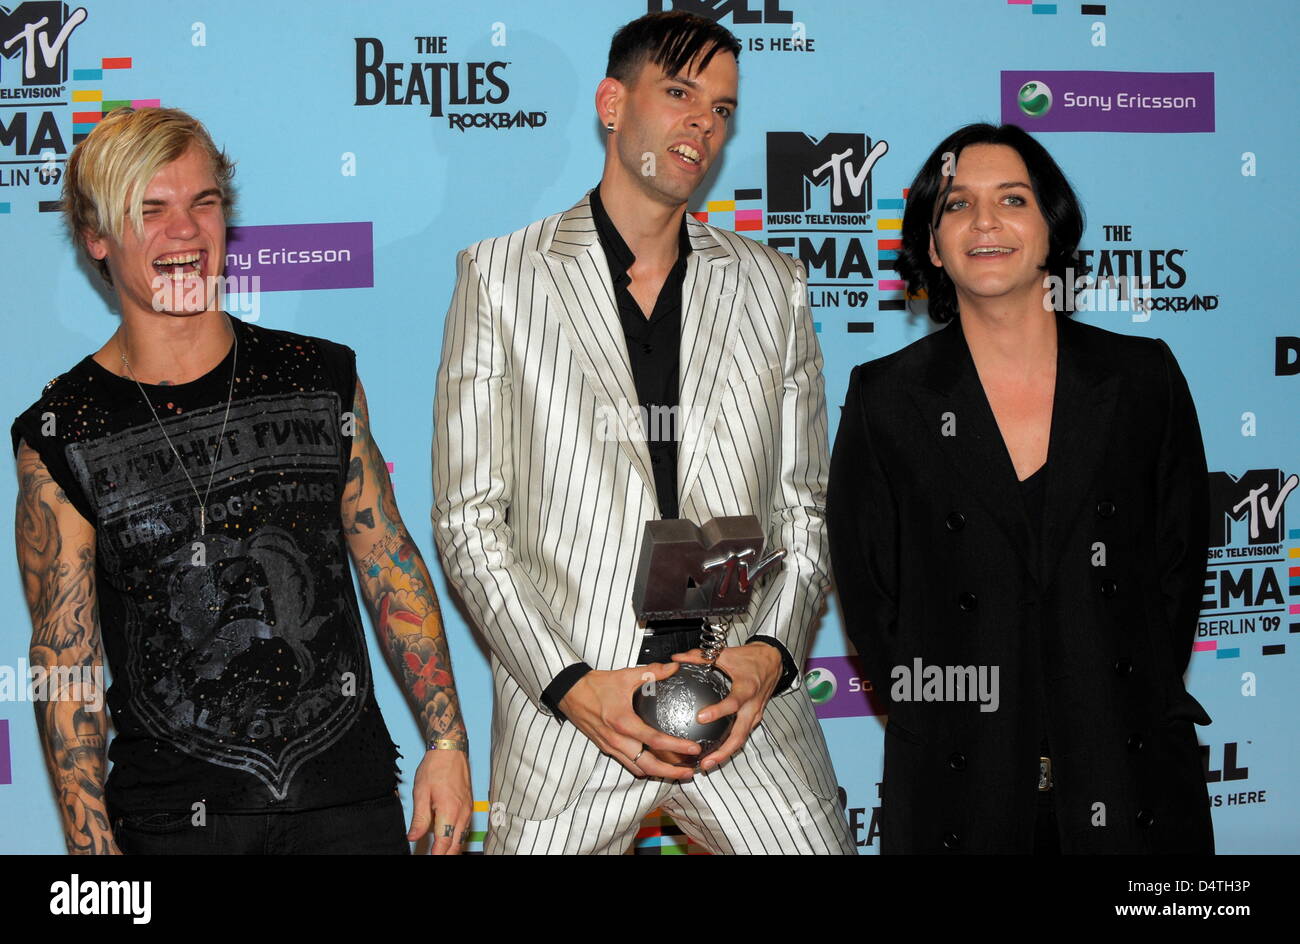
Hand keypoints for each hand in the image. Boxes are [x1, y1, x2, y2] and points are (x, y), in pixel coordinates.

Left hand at [408, 746, 471, 853]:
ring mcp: (468, 809)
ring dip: (452, 848)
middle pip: (457, 844)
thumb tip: (413, 836)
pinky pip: (465, 828)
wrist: (450, 750)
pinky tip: (449, 839)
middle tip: (435, 856)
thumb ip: (419, 818)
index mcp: (450, 810)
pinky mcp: (469, 806)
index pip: (444, 842)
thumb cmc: (435, 767)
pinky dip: (457, 837)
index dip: (437, 854)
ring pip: (463, 837)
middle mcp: (462, 812)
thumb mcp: (421, 792)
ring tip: (440, 852)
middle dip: (447, 854)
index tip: (430, 858)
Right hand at [558, 663, 700, 779]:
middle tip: (690, 772)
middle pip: (649, 766)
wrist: (569, 693)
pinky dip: (644, 768)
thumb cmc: (595, 685)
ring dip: (659, 773)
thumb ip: (652, 673)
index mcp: (623, 722)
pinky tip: (655, 764)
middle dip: (671, 772)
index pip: (655, 740)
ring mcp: (611, 747)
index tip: (694, 749)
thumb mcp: (625, 675)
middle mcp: (617, 740)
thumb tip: (674, 668)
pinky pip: (628, 765)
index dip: (677, 747)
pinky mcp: (606, 748)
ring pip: (638, 770)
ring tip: (677, 771)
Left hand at [672, 642, 782, 771]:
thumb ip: (700, 657)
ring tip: (707, 764)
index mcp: (747, 688)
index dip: (718, 711)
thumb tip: (678, 659)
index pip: (733, 703)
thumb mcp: (726, 654)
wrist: (773, 661)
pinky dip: (730, 747)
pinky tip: (716, 753)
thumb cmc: (752, 658)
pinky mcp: (755, 719)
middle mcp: (752, 706)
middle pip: (740, 735)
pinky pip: (742, 735)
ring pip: (741, 740)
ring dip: (725, 754)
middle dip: (723, 751)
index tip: (700, 718)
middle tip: (705, 761)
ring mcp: (755, 715)